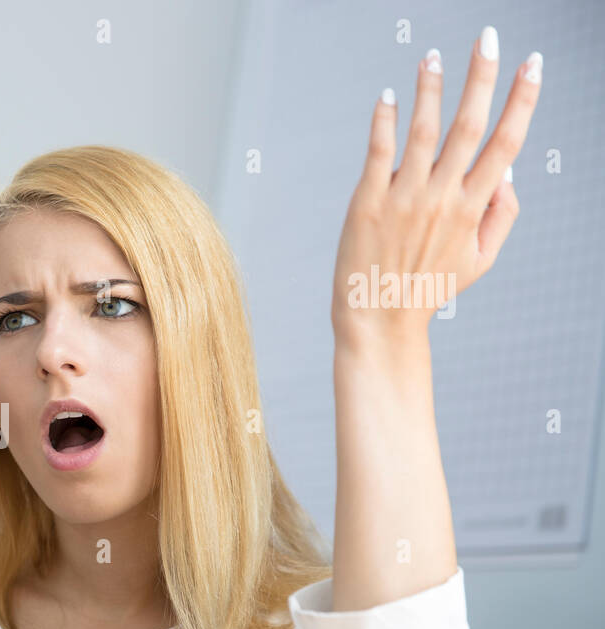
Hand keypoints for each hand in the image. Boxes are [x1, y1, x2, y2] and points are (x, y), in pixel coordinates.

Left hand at [331, 27, 541, 351]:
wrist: (378, 318)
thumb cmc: (427, 287)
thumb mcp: (479, 259)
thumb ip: (501, 215)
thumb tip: (510, 169)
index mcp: (473, 208)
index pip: (506, 142)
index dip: (522, 100)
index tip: (532, 64)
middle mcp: (442, 198)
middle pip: (468, 126)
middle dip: (481, 78)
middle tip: (487, 37)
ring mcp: (404, 198)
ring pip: (422, 132)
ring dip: (430, 90)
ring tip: (432, 57)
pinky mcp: (368, 201)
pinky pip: (378, 152)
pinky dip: (384, 121)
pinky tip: (387, 96)